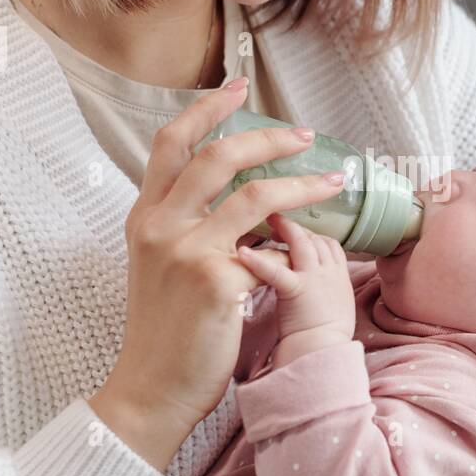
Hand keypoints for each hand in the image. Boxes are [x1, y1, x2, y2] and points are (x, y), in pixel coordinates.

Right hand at [90, 77, 344, 469]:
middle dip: (267, 137)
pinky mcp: (215, 281)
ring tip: (332, 180)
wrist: (152, 389)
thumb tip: (239, 200)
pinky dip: (292, 244)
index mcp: (144, 217)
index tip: (238, 86)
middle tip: (304, 134)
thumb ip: (188, 227)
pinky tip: (309, 248)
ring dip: (301, 183)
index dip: (206, 108)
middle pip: (217, 155)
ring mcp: (186, 252)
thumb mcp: (160, 267)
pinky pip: (267, 248)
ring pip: (254, 195)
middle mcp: (160, 226)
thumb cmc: (165, 332)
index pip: (170, 143)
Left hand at [236, 213, 355, 361]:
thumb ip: (317, 287)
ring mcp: (317, 279)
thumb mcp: (330, 306)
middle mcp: (331, 272)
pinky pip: (278, 269)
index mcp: (339, 276)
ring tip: (263, 220)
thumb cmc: (320, 340)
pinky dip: (259, 260)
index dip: (308, 235)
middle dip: (292, 226)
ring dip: (283, 227)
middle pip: (313, 236)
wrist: (321, 358)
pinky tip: (242, 253)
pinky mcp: (299, 291)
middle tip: (270, 219)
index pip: (326, 243)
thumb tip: (299, 278)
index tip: (290, 234)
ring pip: (302, 241)